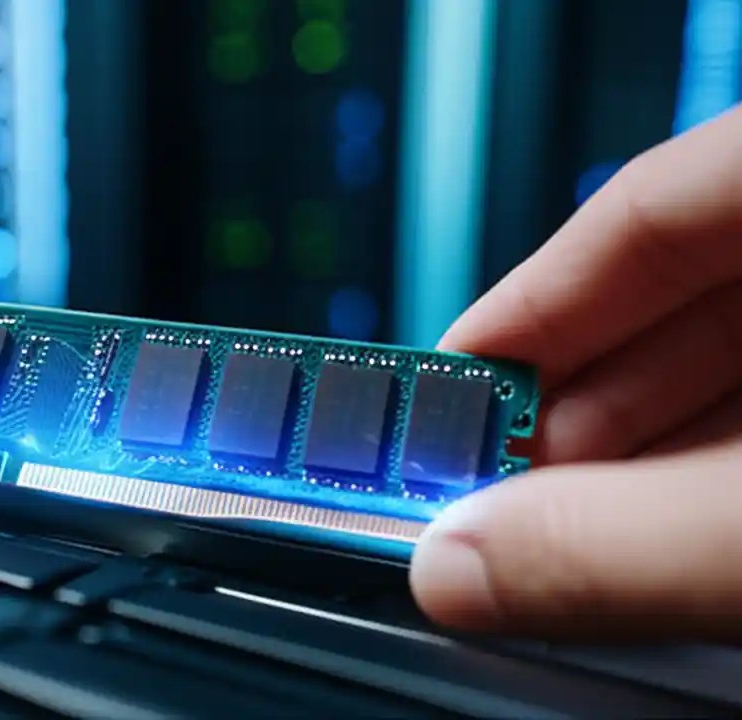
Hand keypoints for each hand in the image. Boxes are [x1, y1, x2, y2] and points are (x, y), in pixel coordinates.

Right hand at [409, 104, 741, 640]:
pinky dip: (723, 474)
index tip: (436, 386)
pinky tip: (677, 538)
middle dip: (573, 409)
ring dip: (645, 455)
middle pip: (684, 293)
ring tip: (572, 531)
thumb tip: (458, 561)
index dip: (525, 305)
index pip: (646, 206)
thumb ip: (621, 543)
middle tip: (491, 492)